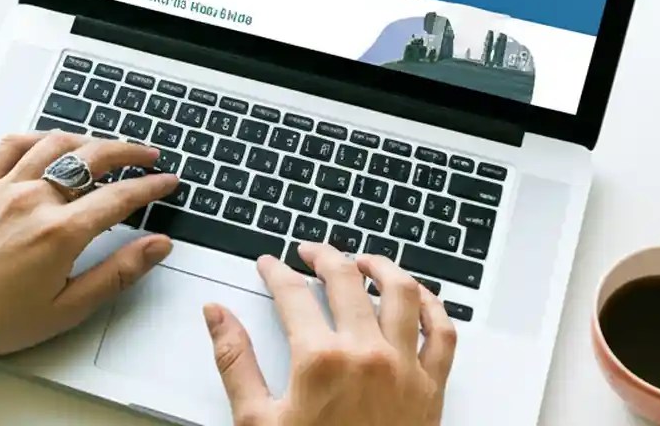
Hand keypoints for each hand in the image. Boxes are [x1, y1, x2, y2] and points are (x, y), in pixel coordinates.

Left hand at [0, 131, 177, 369]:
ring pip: (54, 144)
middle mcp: (33, 200)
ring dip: (87, 139)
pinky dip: (36, 138)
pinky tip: (48, 143)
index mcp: (60, 233)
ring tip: (105, 146)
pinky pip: (11, 147)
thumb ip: (118, 272)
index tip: (167, 182)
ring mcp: (4, 188)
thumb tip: (156, 246)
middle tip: (148, 156)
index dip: (151, 186)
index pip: (120, 197)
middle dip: (128, 152)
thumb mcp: (67, 309)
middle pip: (92, 158)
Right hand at [205, 244, 456, 425]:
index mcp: (320, 360)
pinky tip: (419, 297)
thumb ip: (234, 360)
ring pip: (402, 292)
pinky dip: (434, 306)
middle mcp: (367, 355)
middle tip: (310, 252)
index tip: (269, 265)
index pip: (292, 293)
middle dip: (324, 256)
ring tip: (364, 261)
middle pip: (346, 278)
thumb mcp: (256, 420)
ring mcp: (405, 368)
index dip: (276, 271)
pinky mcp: (432, 387)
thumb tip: (216, 315)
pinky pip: (443, 332)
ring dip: (381, 267)